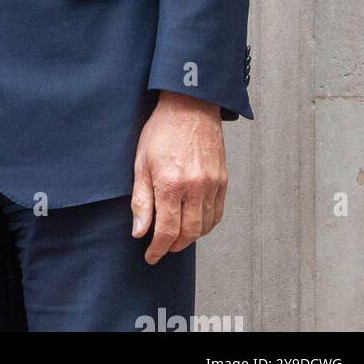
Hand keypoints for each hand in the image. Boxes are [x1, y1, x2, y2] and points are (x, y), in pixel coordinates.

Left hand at [131, 91, 227, 263]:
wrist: (190, 107)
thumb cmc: (161, 131)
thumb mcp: (140, 162)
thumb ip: (141, 199)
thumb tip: (140, 231)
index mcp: (170, 183)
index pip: (167, 229)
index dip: (158, 248)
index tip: (150, 255)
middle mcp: (195, 187)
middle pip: (188, 233)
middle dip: (173, 246)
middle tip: (161, 249)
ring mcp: (212, 185)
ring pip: (204, 226)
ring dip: (190, 237)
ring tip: (175, 238)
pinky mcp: (223, 181)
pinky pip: (217, 213)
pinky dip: (206, 225)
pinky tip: (194, 223)